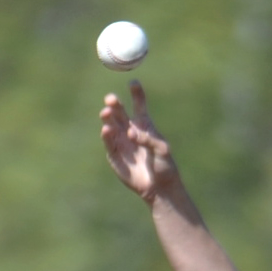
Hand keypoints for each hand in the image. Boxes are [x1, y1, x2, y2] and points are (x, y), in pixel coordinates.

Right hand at [100, 82, 178, 203]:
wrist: (159, 188)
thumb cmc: (165, 166)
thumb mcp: (162, 150)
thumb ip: (148, 139)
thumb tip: (131, 133)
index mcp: (144, 125)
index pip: (138, 104)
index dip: (136, 93)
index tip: (134, 83)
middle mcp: (130, 130)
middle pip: (120, 112)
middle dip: (114, 104)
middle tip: (111, 99)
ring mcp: (121, 141)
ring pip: (111, 124)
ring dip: (108, 117)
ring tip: (106, 113)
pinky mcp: (114, 154)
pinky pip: (108, 142)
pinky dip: (106, 135)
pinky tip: (107, 129)